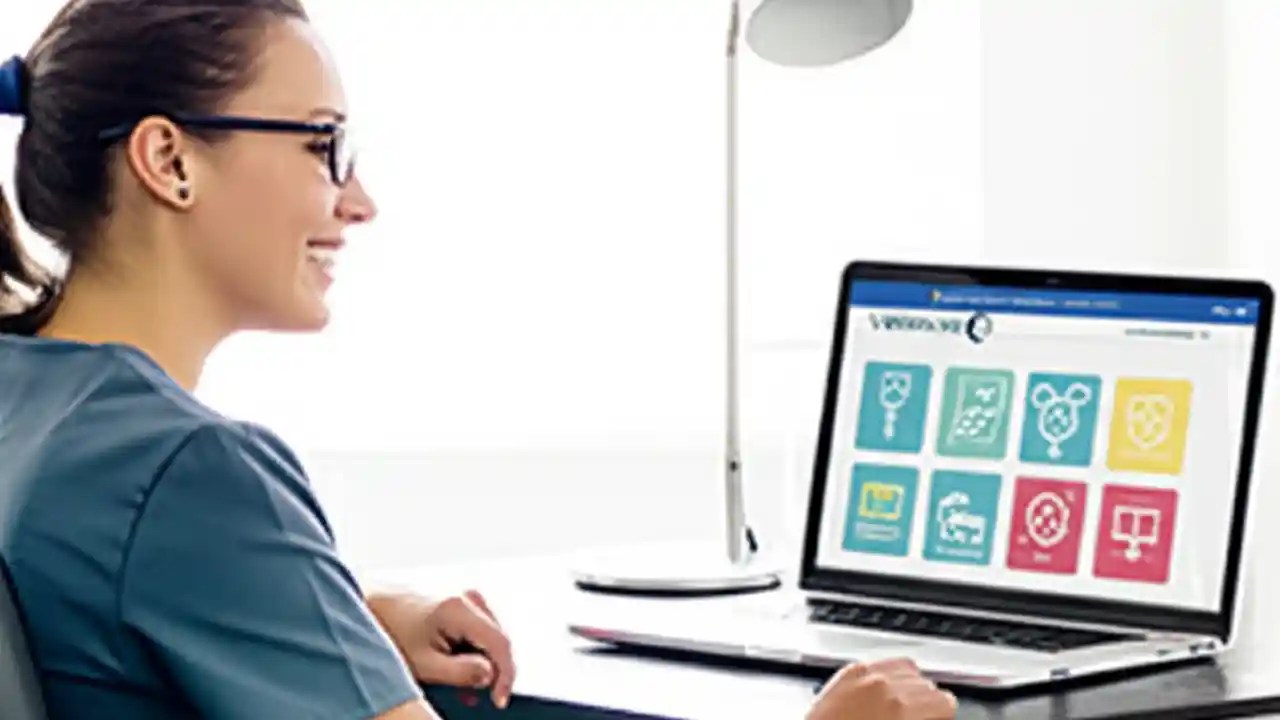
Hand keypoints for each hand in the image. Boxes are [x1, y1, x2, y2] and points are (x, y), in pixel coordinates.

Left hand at [368, 589, 515, 709]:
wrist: (368, 606)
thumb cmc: (390, 632)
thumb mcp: (423, 663)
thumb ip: (461, 672)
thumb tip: (491, 676)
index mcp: (460, 608)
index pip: (501, 643)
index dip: (506, 675)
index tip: (499, 700)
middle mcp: (468, 598)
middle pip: (498, 640)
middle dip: (491, 671)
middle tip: (474, 696)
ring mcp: (465, 598)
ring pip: (490, 638)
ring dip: (482, 663)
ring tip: (461, 687)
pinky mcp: (460, 603)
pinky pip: (479, 631)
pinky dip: (473, 652)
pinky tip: (457, 667)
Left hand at [807, 659, 956, 719]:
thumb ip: (921, 718)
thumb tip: (930, 714)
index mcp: (902, 708)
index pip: (944, 700)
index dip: (941, 714)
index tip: (937, 719)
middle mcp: (884, 685)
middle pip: (927, 683)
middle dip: (925, 701)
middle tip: (916, 717)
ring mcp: (864, 674)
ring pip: (906, 667)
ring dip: (907, 685)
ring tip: (898, 706)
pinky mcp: (847, 671)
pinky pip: (879, 664)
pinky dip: (884, 676)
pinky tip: (879, 694)